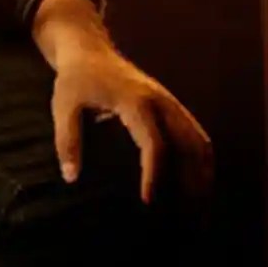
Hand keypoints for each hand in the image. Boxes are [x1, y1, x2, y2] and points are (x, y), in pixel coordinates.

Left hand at [52, 48, 213, 204]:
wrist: (90, 50)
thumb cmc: (76, 79)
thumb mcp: (63, 105)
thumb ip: (67, 140)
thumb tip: (71, 178)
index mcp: (135, 102)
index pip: (154, 143)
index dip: (154, 174)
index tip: (148, 201)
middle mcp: (161, 102)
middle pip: (191, 143)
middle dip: (193, 179)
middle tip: (189, 216)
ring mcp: (170, 103)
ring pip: (200, 140)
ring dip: (204, 173)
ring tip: (200, 207)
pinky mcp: (171, 107)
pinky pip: (196, 135)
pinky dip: (201, 161)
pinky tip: (198, 185)